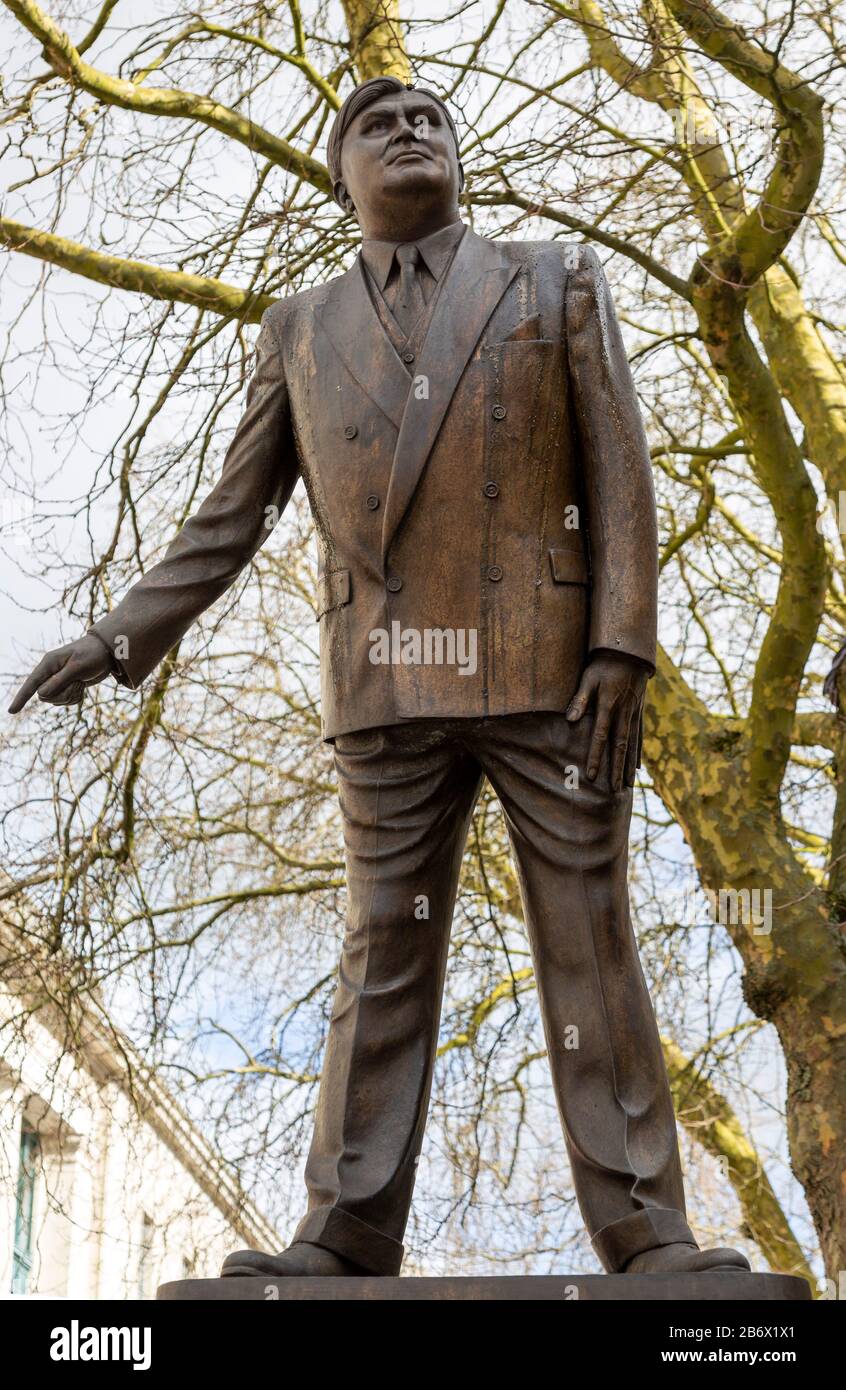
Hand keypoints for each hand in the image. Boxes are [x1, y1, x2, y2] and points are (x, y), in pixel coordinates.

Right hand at [8, 634, 113, 713]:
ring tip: (81, 682)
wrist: (107, 651)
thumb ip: (59, 681)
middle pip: (45, 696)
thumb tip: (41, 695)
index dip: (21, 697)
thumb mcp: (78, 667)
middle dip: (61, 695)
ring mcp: (58, 680)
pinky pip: (66, 701)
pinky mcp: (67, 686)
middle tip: (77, 683)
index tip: (11, 711)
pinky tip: (82, 687)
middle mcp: (50, 672)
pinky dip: (75, 698)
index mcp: (49, 663)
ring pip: (55, 700)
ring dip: (70, 696)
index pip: (31, 683)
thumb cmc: (93, 654)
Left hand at [566, 650, 649, 789]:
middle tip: (616, 790)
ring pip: (632, 744)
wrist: (630, 652)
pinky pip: (639, 736)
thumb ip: (580, 699)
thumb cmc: (603, 664)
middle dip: (616, 769)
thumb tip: (570, 719)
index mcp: (609, 706)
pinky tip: (637, 766)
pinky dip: (638, 752)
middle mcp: (624, 713)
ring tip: (627, 785)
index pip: (601, 737)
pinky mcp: (639, 711)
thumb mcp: (588, 678)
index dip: (596, 757)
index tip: (593, 775)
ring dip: (628, 766)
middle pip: (620, 746)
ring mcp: (634, 713)